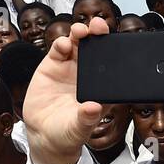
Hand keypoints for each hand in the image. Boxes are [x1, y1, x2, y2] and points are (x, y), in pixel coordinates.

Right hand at [24, 17, 109, 163]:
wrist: (44, 135)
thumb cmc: (68, 133)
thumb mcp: (78, 129)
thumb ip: (86, 118)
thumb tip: (94, 108)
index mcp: (101, 89)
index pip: (112, 67)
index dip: (115, 53)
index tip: (118, 45)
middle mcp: (88, 76)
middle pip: (96, 49)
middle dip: (98, 35)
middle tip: (99, 28)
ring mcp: (70, 69)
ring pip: (78, 44)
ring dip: (80, 34)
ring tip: (81, 32)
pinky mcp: (53, 66)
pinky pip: (59, 50)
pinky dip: (61, 43)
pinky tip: (64, 44)